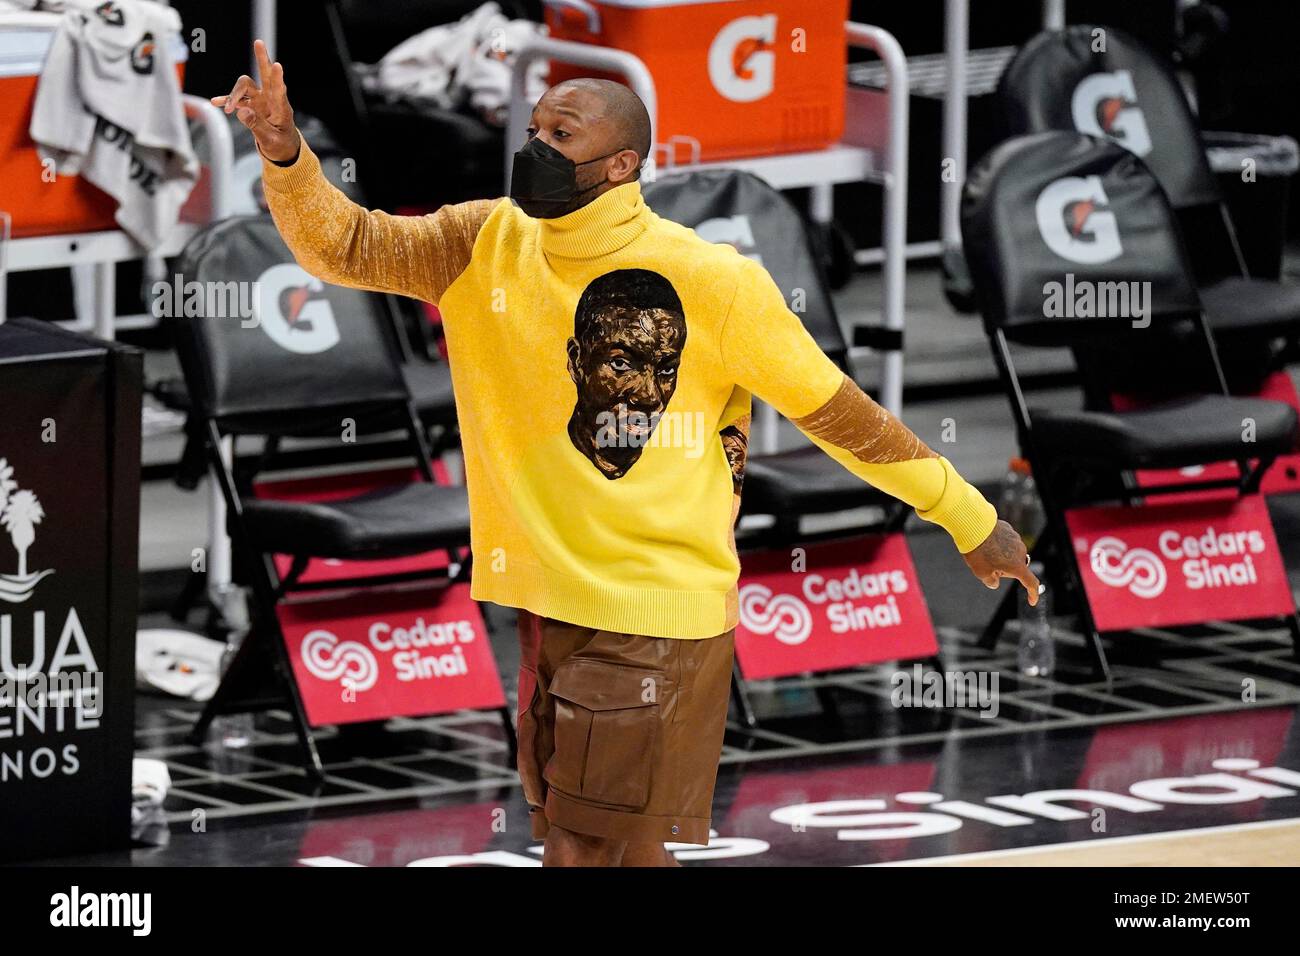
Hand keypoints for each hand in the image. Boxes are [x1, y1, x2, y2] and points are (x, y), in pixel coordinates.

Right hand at [210, 39, 298, 163]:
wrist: (281, 150)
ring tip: (226, 109)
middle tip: (259, 42)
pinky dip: (226, 100)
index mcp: (281, 109)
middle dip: (262, 59)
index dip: (277, 78)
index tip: (277, 65)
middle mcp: (271, 100)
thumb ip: (257, 126)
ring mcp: (260, 100)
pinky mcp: (251, 105)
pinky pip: (236, 99)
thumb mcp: (271, 141)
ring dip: (233, 95)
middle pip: (265, 75)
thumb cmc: (281, 146)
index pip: (279, 90)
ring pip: (245, 87)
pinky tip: (215, 102)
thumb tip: (241, 111)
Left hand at [962, 519, 1041, 605]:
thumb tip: (995, 583)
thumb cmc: (979, 551)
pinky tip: (986, 541)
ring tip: (984, 551)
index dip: (1033, 593)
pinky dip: (999, 544)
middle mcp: (1021, 552)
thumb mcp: (981, 572)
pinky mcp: (1010, 530)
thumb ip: (990, 581)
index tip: (1032, 601)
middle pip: (1017, 566)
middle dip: (1006, 569)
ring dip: (1002, 556)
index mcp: (1017, 566)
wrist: (974, 526)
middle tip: (988, 566)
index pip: (1030, 582)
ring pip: (1011, 553)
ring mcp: (1016, 540)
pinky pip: (1006, 541)